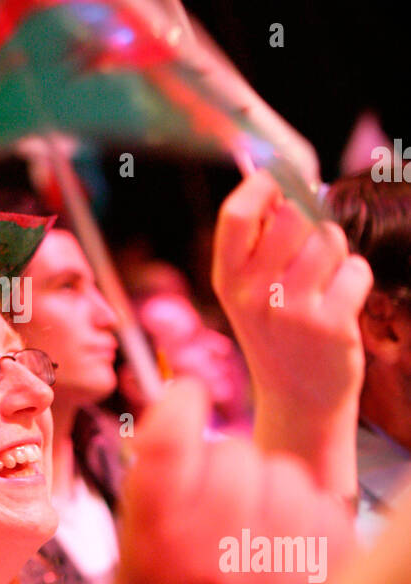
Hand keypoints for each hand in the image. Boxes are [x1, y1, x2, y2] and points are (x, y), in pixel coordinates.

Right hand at [112, 379, 355, 583]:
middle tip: (218, 510)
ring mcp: (276, 570)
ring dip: (270, 492)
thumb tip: (181, 418)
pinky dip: (307, 521)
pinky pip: (324, 508)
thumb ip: (151, 501)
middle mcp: (214, 553)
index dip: (179, 404)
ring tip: (256, 537)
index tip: (186, 398)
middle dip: (225, 470)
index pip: (168, 437)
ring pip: (285, 473)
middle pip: (234, 451)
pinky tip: (288, 556)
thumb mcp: (130, 577)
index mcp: (154, 547)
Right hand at [212, 171, 371, 493]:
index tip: (280, 182)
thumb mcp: (246, 294)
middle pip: (292, 216)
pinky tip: (341, 303)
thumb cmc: (277, 335)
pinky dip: (356, 280)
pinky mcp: (330, 325)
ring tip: (324, 283)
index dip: (262, 185)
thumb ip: (256, 244)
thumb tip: (281, 182)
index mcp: (227, 280)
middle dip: (309, 222)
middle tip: (309, 248)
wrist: (299, 402)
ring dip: (335, 254)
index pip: (236, 214)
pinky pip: (355, 269)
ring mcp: (291, 311)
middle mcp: (253, 294)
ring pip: (329, 239)